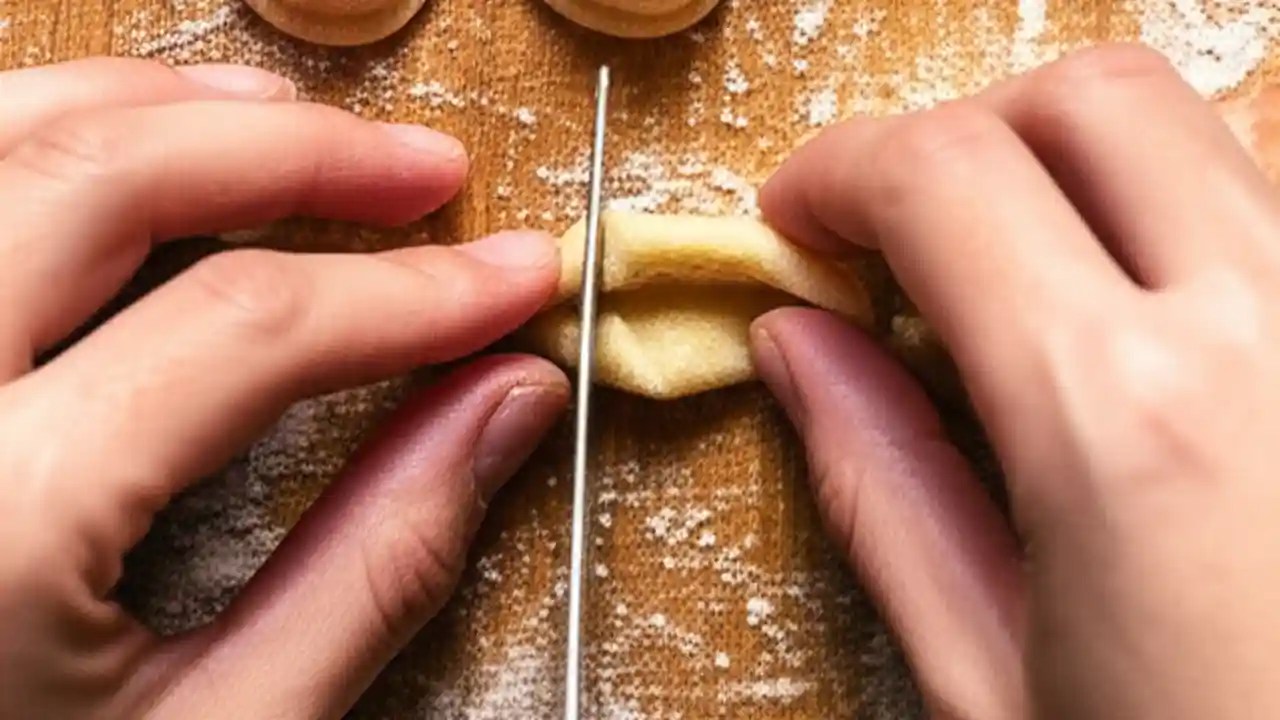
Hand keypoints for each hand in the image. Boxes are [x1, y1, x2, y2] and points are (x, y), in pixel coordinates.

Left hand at [0, 57, 567, 717]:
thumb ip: (372, 567)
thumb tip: (499, 409)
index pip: (244, 331)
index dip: (407, 292)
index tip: (506, 275)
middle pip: (104, 183)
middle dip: (298, 158)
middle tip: (422, 169)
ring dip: (158, 111)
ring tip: (288, 128)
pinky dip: (31, 134)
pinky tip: (115, 149)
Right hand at [751, 43, 1279, 719]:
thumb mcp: (996, 683)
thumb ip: (884, 485)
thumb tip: (800, 348)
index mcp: (1128, 423)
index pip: (945, 175)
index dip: (838, 171)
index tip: (799, 217)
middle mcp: (1277, 332)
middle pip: (1089, 98)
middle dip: (960, 134)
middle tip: (897, 233)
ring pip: (1201, 138)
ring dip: (1073, 174)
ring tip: (1014, 288)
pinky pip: (1279, 218)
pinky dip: (1178, 229)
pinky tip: (1138, 333)